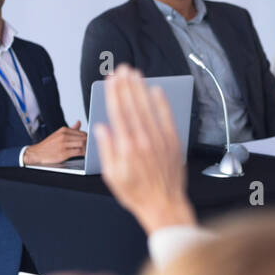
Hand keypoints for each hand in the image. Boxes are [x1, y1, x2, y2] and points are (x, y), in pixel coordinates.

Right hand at [24, 121, 86, 165]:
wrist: (37, 153)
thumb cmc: (49, 144)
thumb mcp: (59, 134)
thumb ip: (71, 129)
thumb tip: (79, 122)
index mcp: (63, 130)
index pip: (81, 132)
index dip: (86, 137)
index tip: (87, 141)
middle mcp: (63, 136)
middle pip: (83, 138)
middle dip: (87, 143)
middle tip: (88, 146)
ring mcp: (63, 145)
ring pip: (82, 144)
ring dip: (86, 148)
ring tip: (85, 150)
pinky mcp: (63, 153)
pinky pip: (78, 152)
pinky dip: (82, 153)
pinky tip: (82, 154)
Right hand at [93, 66, 194, 233]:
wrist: (164, 205)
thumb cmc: (137, 194)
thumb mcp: (112, 176)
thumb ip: (107, 150)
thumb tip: (101, 128)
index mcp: (126, 147)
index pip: (118, 113)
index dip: (114, 93)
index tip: (111, 80)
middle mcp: (144, 140)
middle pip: (133, 105)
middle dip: (126, 85)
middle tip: (121, 69)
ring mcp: (160, 140)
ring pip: (149, 108)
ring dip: (141, 89)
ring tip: (135, 73)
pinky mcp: (173, 142)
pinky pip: (167, 118)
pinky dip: (162, 103)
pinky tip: (156, 90)